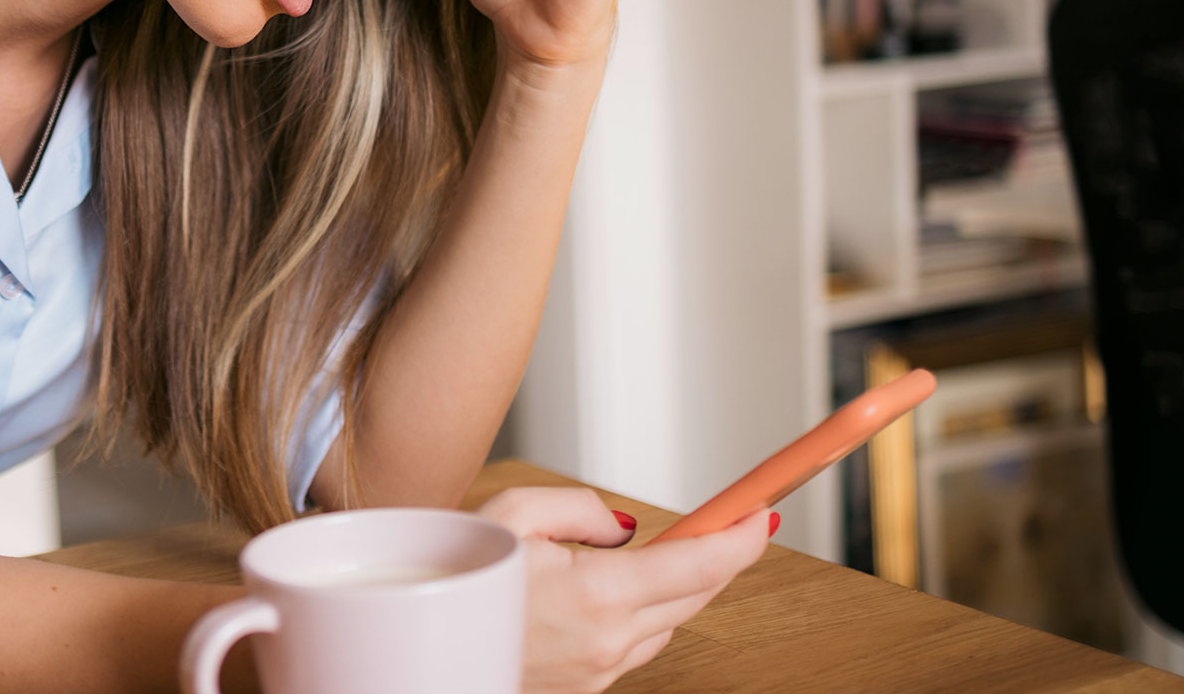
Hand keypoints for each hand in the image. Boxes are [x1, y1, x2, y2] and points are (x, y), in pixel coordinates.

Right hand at [476, 486, 771, 693]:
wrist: (419, 649)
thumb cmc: (458, 579)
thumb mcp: (510, 512)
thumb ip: (580, 508)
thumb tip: (626, 528)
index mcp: (596, 596)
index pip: (698, 566)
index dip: (740, 538)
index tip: (764, 516)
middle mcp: (606, 643)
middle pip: (695, 598)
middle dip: (719, 557)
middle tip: (734, 522)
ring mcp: (597, 673)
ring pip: (666, 625)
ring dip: (677, 589)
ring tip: (656, 555)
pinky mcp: (585, 689)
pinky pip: (634, 647)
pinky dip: (640, 616)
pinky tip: (612, 592)